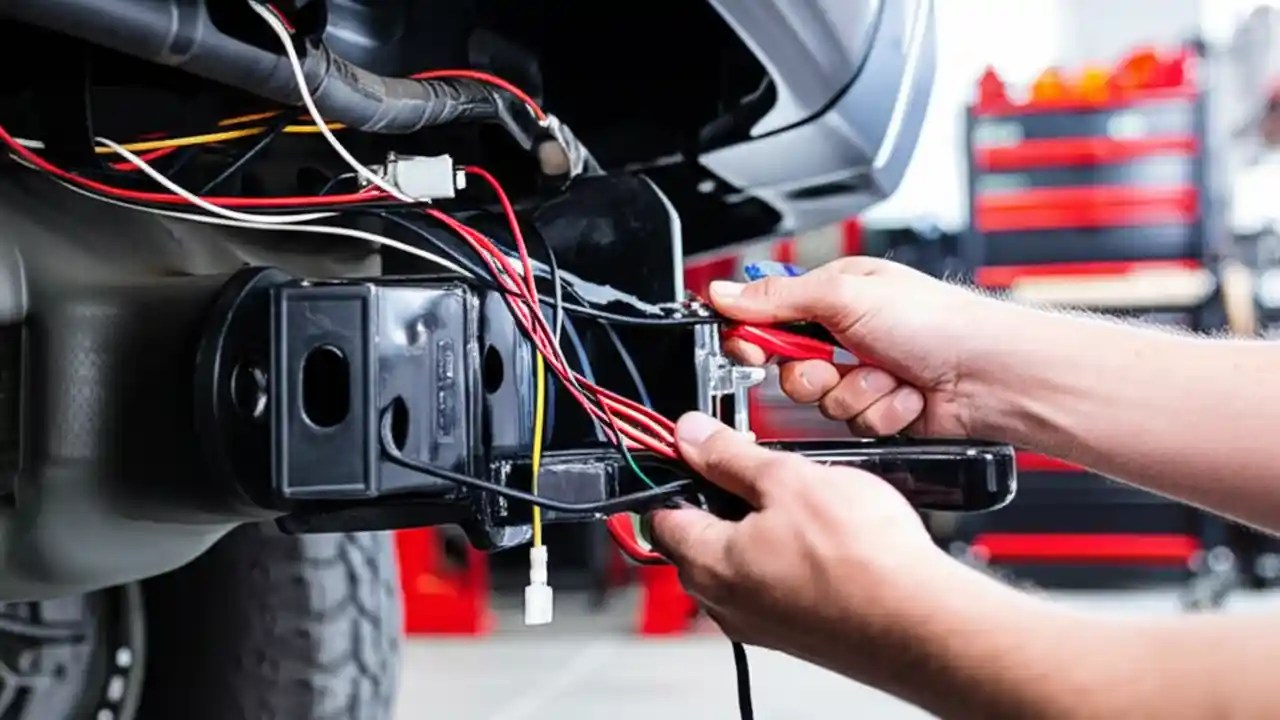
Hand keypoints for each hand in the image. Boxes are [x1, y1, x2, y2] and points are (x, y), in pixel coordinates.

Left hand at [649, 412, 968, 684]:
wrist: (923, 622)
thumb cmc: (863, 560)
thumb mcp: (790, 479)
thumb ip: (732, 455)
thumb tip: (692, 434)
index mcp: (707, 563)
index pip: (661, 513)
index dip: (677, 473)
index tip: (698, 450)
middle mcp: (724, 602)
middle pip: (699, 538)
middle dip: (725, 500)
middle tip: (768, 473)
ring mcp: (761, 623)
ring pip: (741, 561)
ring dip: (764, 529)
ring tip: (809, 507)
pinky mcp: (797, 633)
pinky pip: (776, 585)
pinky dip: (792, 559)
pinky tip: (830, 543)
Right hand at [713, 257, 1018, 437]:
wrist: (991, 374)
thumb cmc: (937, 321)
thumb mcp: (847, 296)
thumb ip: (777, 299)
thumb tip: (724, 294)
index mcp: (834, 295)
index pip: (769, 316)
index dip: (753, 337)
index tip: (751, 350)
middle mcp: (847, 334)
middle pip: (790, 368)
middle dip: (815, 373)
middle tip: (839, 362)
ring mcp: (865, 375)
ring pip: (823, 402)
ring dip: (857, 394)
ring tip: (890, 377)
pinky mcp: (882, 411)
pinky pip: (855, 424)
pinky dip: (882, 413)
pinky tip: (908, 396)